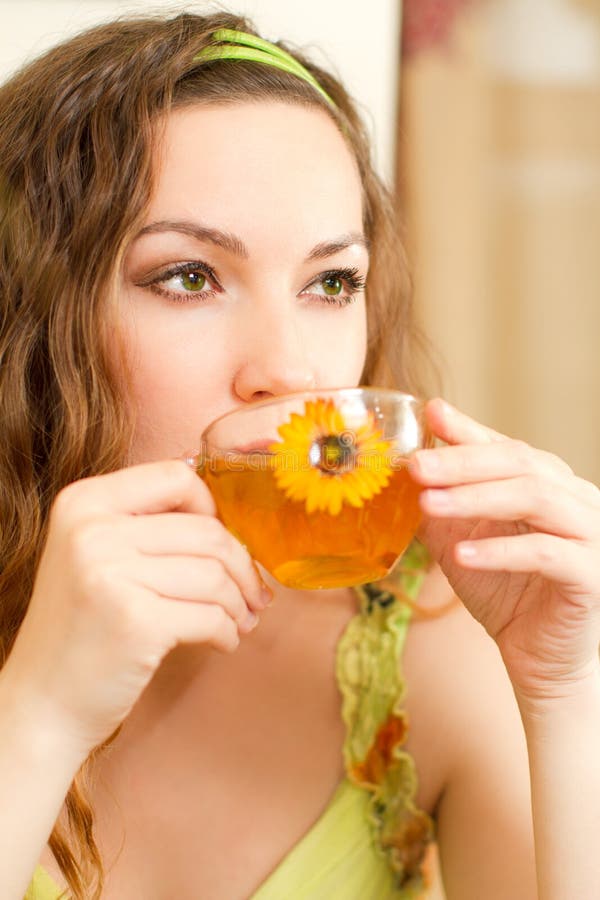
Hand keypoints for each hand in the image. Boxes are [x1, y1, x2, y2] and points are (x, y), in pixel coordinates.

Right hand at [4, 460, 270, 754]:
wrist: (42, 702)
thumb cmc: (82, 627)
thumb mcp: (95, 554)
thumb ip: (146, 524)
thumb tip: (227, 516)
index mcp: (84, 502)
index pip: (176, 477)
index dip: (212, 510)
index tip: (224, 544)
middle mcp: (92, 530)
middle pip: (206, 530)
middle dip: (243, 567)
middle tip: (255, 594)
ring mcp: (110, 575)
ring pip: (215, 575)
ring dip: (240, 603)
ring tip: (241, 621)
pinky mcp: (135, 622)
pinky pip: (212, 616)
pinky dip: (228, 631)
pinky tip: (224, 640)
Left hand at [409, 399, 599, 701]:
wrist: (540, 659)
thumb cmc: (504, 593)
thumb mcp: (462, 540)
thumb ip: (443, 503)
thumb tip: (406, 466)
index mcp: (549, 483)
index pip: (506, 446)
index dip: (468, 431)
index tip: (429, 415)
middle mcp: (577, 499)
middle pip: (520, 463)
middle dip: (463, 462)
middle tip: (416, 466)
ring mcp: (591, 534)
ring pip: (535, 498)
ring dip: (476, 499)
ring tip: (428, 504)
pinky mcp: (592, 576)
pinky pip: (546, 553)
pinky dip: (501, 550)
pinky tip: (461, 553)